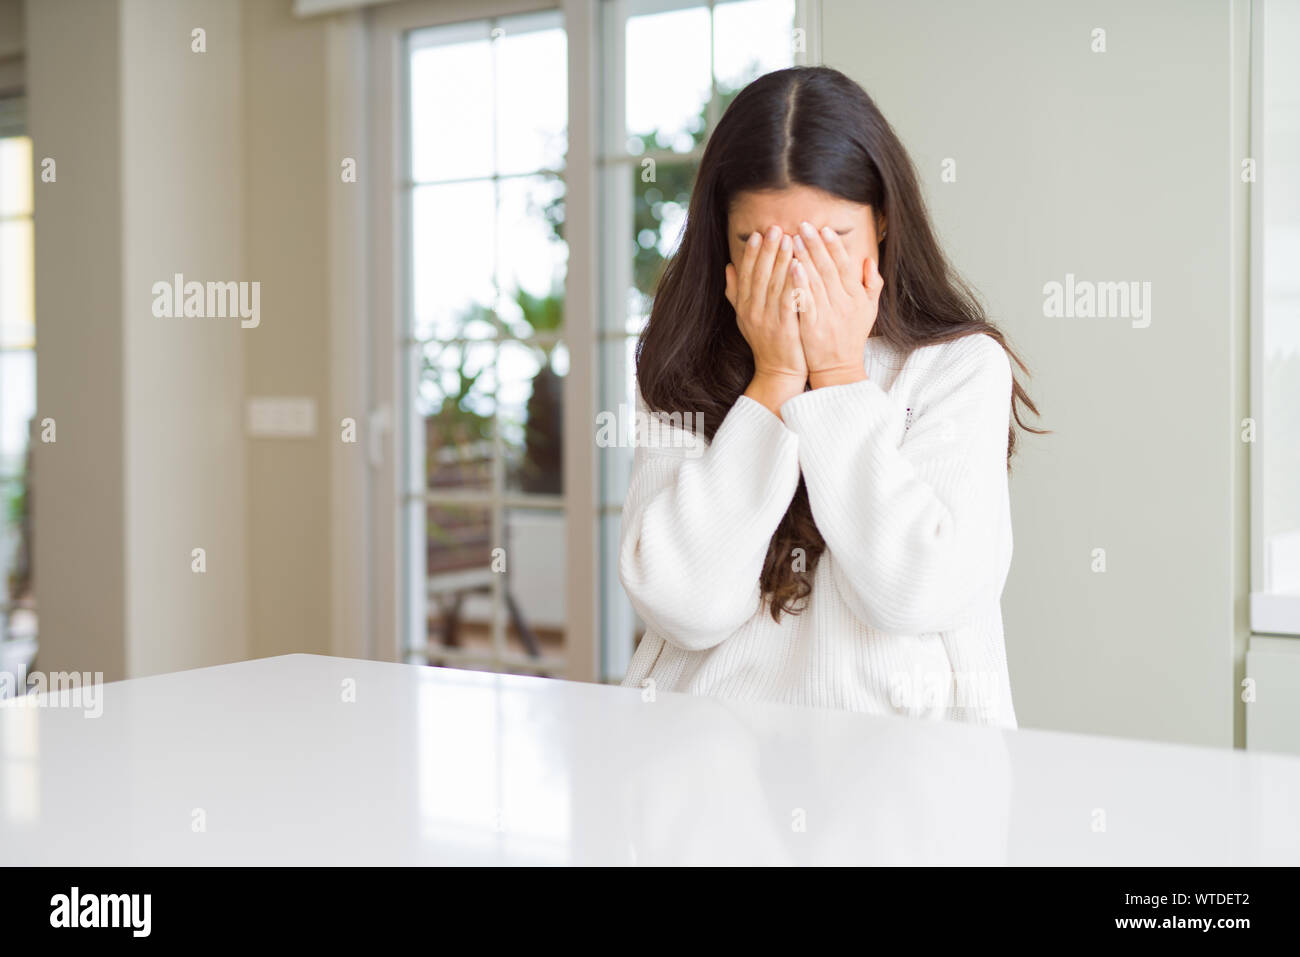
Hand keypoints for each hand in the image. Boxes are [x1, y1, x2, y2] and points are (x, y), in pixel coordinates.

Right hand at [725, 224, 805, 413]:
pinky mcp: (784, 327)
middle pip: (759, 274)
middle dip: (767, 250)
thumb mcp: (746, 318)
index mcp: (744, 307)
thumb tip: (728, 267)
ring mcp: (767, 319)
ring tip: (788, 238)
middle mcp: (753, 311)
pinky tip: (798, 265)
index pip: (746, 274)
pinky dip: (792, 281)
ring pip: (773, 284)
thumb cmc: (767, 343)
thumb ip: (736, 292)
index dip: (752, 253)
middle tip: (775, 228)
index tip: (759, 234)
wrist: (778, 374)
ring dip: (780, 259)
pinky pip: (787, 300)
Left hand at [790, 221, 883, 388]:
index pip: (844, 266)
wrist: (839, 369)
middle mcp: (844, 303)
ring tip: (792, 239)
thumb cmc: (851, 337)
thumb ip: (872, 284)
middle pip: (828, 268)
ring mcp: (828, 315)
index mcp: (856, 297)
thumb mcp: (869, 311)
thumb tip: (869, 260)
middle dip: (815, 245)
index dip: (834, 246)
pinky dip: (800, 284)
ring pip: (816, 281)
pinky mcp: (813, 326)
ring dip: (804, 258)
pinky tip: (792, 268)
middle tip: (803, 225)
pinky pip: (806, 301)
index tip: (824, 229)